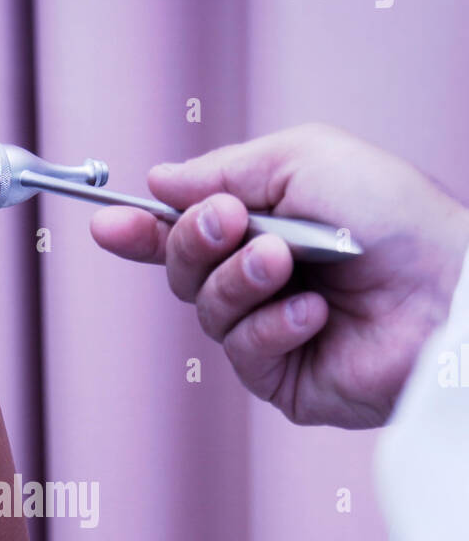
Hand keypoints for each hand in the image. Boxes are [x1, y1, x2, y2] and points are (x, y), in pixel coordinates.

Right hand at [91, 124, 468, 427]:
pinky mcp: (287, 381)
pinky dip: (273, 326)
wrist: (445, 286)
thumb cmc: (393, 217)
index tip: (106, 223)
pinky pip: (244, 355)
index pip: (184, 232)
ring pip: (207, 313)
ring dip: (238, 281)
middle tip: (228, 223)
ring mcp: (273, 333)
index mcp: (266, 226)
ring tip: (285, 263)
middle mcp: (264, 280)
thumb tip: (159, 182)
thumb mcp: (303, 159)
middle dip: (193, 243)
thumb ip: (224, 169)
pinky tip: (315, 314)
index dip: (141, 230)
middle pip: (182, 272)